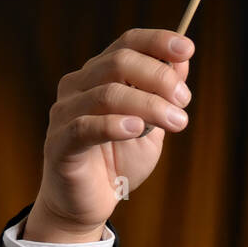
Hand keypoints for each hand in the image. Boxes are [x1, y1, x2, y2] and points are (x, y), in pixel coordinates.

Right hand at [24, 27, 194, 241]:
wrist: (89, 204)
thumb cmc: (118, 162)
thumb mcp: (150, 127)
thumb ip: (162, 96)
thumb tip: (182, 62)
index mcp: (98, 76)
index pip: (126, 44)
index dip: (157, 42)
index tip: (187, 49)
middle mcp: (78, 87)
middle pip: (119, 63)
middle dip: (158, 77)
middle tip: (185, 99)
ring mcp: (65, 113)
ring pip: (107, 94)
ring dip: (148, 105)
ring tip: (177, 122)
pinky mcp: (59, 144)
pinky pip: (85, 128)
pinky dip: (114, 125)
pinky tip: (136, 129)